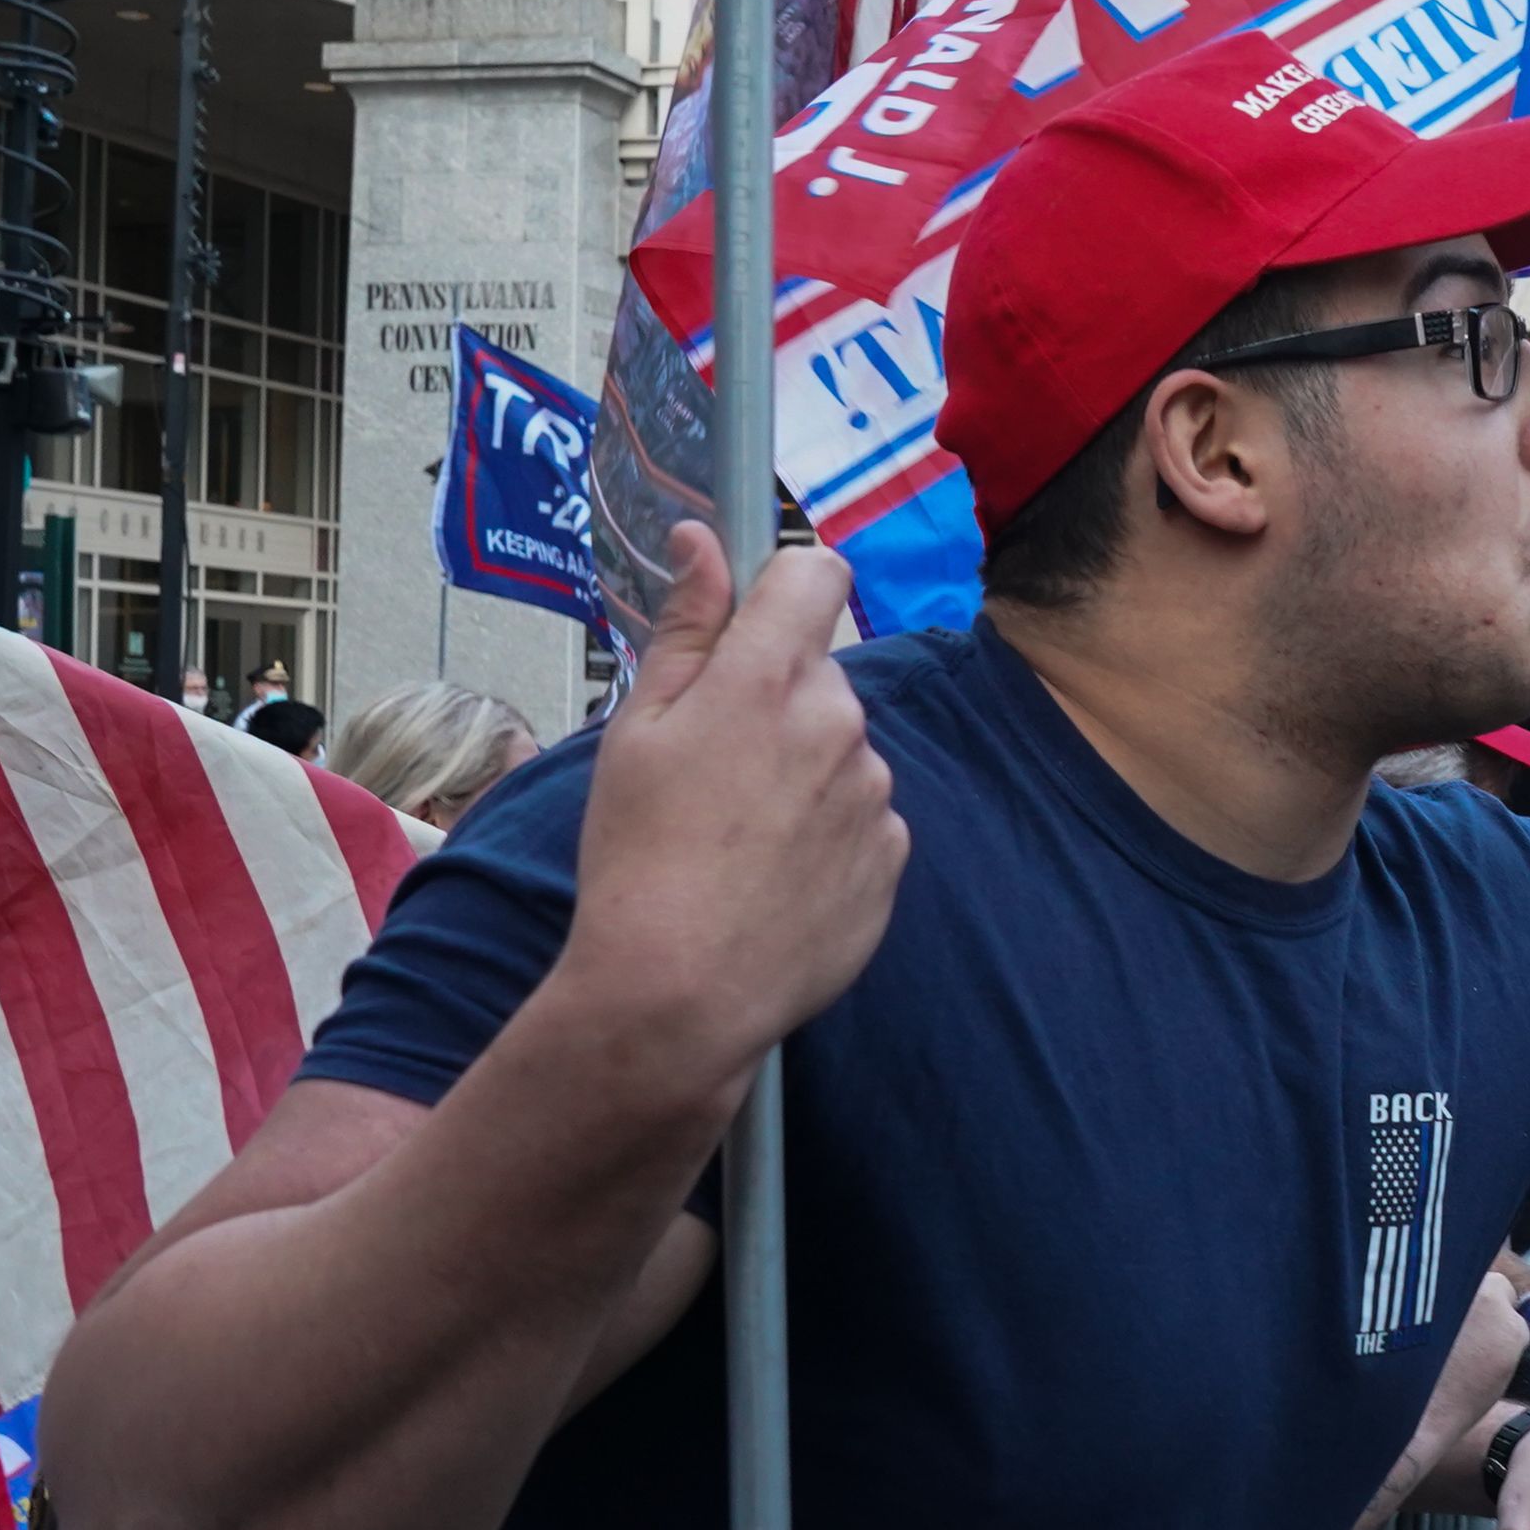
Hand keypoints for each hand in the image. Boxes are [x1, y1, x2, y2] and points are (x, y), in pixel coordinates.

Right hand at [546, 523, 902, 1118]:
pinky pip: (863, 818)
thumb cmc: (638, 856)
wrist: (680, 992)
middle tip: (712, 770)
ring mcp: (876, 793)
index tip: (750, 625)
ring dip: (803, 772)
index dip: (782, 589)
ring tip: (737, 838)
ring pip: (841, 750)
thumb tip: (701, 538)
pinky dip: (827, 835)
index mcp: (770, 677)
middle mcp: (841, 722)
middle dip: (775, 701)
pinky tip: (772, 878)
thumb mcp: (636, 730)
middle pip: (819, 675)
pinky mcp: (894, 855)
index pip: (815, 573)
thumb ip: (686, 626)